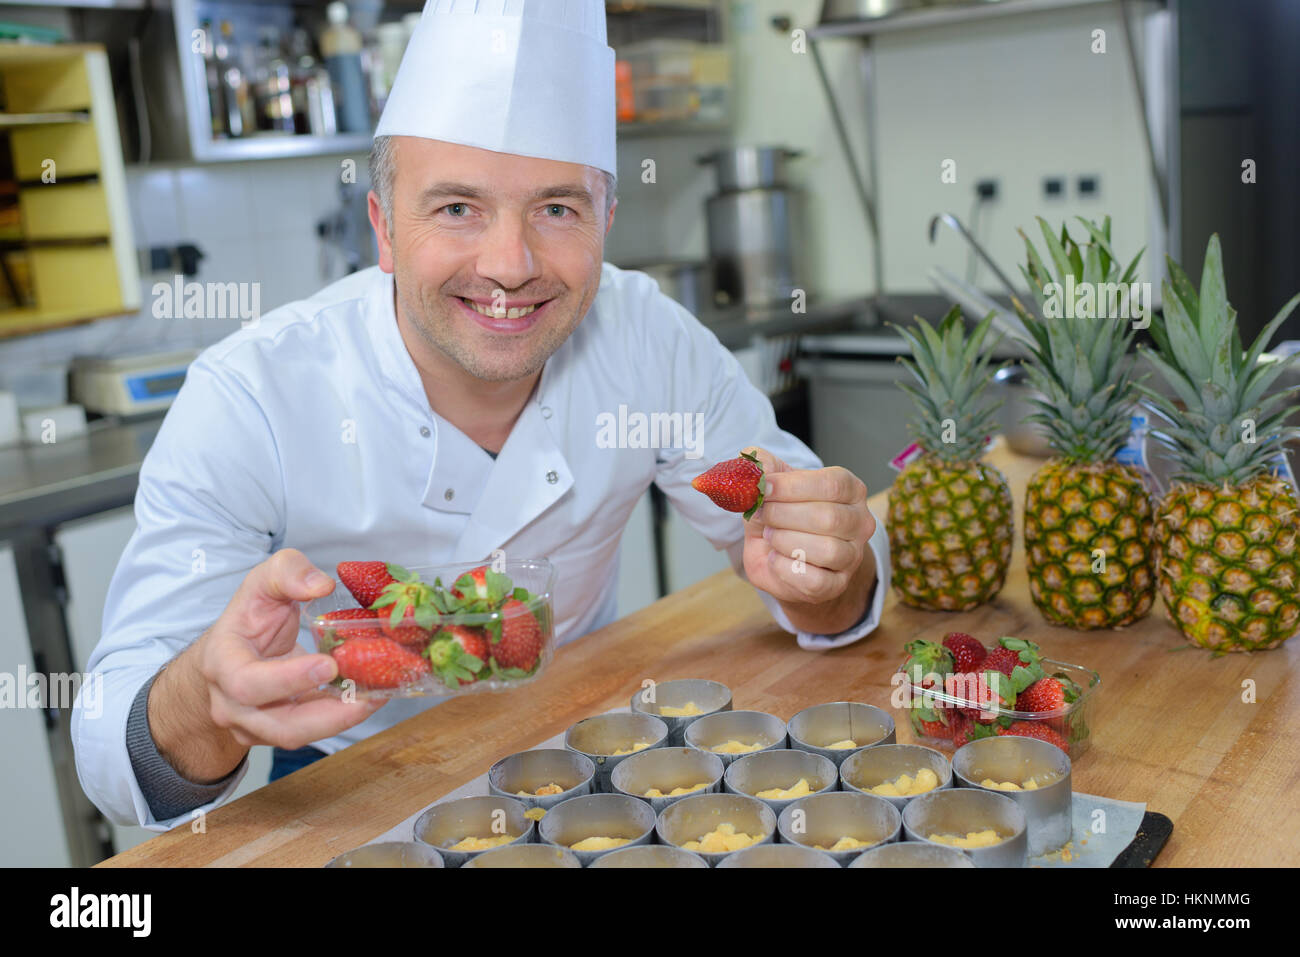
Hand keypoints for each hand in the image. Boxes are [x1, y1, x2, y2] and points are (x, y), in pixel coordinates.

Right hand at [149, 549, 382, 781]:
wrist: (234, 652)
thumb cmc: (250, 615)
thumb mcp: (264, 580)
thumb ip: (288, 572)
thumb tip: (321, 585)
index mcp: (223, 664)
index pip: (247, 683)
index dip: (288, 680)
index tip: (329, 665)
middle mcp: (231, 704)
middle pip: (279, 726)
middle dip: (327, 716)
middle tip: (369, 695)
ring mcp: (252, 725)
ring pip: (298, 736)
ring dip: (341, 720)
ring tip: (378, 696)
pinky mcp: (275, 733)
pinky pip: (310, 732)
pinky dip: (341, 718)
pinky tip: (369, 698)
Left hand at [741, 448, 877, 633]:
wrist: (780, 559)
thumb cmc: (782, 516)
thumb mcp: (771, 486)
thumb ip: (762, 467)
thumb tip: (753, 459)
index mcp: (850, 489)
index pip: (832, 484)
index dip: (793, 486)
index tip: (764, 488)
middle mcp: (860, 522)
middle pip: (828, 517)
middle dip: (784, 515)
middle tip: (762, 514)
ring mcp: (852, 556)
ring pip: (827, 550)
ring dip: (786, 541)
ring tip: (770, 535)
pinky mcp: (836, 584)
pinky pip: (815, 580)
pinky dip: (786, 569)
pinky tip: (775, 558)